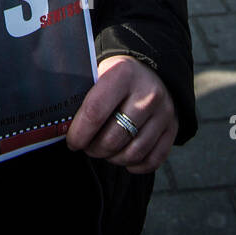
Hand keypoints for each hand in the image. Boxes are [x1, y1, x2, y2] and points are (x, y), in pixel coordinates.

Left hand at [66, 55, 177, 173]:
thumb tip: (61, 124)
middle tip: (87, 147)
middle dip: (94, 149)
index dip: (79, 133)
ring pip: (132, 153)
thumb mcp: (99, 72)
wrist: (151, 69)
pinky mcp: (173, 128)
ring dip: (112, 158)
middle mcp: (147, 94)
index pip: (95, 112)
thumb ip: (82, 94)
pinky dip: (134, 165)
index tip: (72, 142)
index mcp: (123, 74)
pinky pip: (151, 161)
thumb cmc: (115, 76)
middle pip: (113, 138)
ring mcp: (164, 113)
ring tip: (103, 150)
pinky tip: (123, 157)